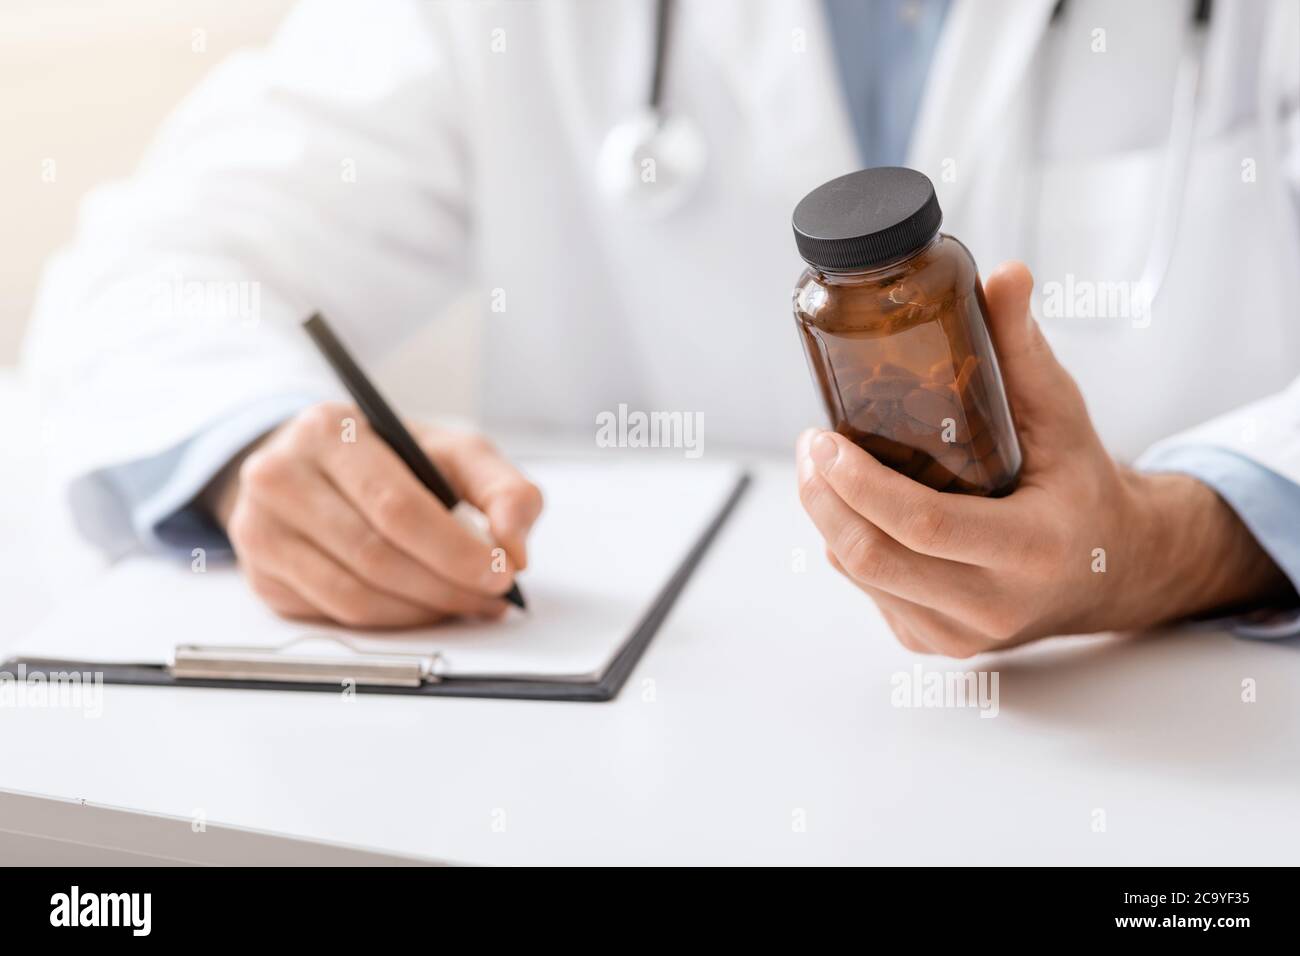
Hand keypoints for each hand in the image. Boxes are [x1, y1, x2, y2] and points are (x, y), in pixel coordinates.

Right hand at [203, 402, 542, 627]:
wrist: (316, 466)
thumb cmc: (392, 459)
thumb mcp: (452, 453)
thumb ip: (501, 490)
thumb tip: (516, 549)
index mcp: (327, 430)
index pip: (396, 506)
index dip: (454, 548)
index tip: (503, 571)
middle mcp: (278, 477)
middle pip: (375, 555)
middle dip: (447, 586)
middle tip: (493, 597)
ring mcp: (259, 530)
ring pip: (353, 596)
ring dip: (423, 611)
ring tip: (467, 604)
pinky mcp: (261, 577)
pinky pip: (336, 616)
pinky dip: (392, 620)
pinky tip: (425, 607)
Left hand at [797, 262, 1291, 656]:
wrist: (1110, 569)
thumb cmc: (1081, 484)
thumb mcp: (1063, 415)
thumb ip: (1024, 350)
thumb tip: (1001, 275)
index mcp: (1032, 551)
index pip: (925, 526)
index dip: (861, 485)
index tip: (822, 441)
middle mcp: (993, 606)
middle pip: (874, 558)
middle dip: (824, 499)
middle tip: (809, 447)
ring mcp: (961, 636)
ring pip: (863, 576)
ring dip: (828, 519)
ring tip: (822, 467)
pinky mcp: (937, 645)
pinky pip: (871, 593)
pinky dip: (850, 545)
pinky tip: (853, 508)